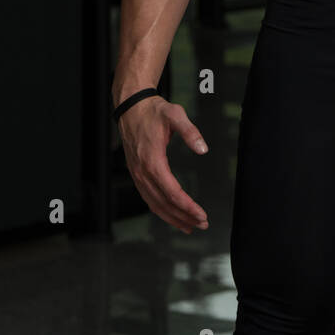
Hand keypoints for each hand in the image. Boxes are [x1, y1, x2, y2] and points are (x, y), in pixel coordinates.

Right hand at [118, 95, 208, 234]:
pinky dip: (161, 210)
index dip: (188, 206)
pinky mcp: (136, 174)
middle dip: (184, 217)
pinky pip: (148, 198)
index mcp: (152, 161)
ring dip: (172, 217)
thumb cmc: (154, 110)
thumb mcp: (175, 114)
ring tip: (190, 227)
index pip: (172, 192)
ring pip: (155, 204)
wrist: (131, 107)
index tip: (202, 215)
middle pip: (164, 203)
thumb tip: (203, 149)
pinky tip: (172, 215)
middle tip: (202, 224)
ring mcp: (137, 175)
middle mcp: (142, 172)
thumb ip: (190, 132)